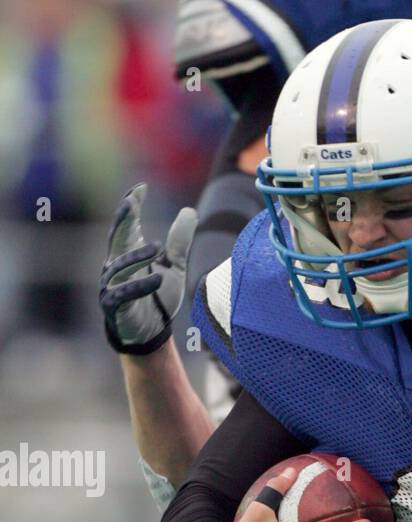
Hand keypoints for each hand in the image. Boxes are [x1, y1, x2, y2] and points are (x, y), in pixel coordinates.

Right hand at [100, 184, 196, 354]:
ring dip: (137, 255)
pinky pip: (123, 293)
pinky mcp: (114, 306)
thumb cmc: (158, 298)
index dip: (131, 207)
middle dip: (122, 220)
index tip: (140, 188)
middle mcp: (115, 266)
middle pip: (116, 238)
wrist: (151, 333)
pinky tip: (157, 278)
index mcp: (127, 253)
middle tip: (131, 202)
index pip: (127, 225)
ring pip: (119, 265)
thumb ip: (179, 242)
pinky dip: (140, 286)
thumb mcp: (175, 267)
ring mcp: (111, 285)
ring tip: (158, 247)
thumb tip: (190, 210)